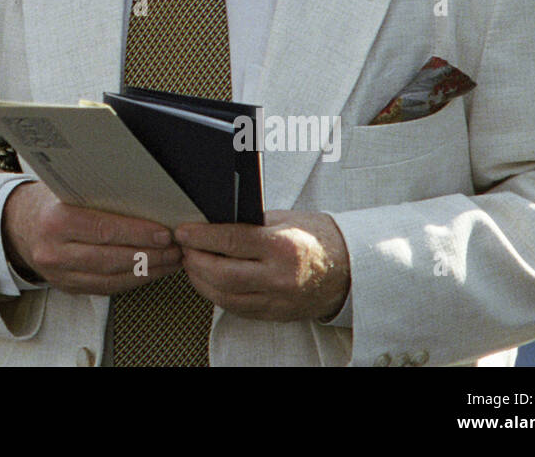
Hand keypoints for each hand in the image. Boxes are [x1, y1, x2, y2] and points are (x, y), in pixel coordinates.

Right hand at [2, 182, 181, 293]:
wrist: (18, 226)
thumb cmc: (50, 202)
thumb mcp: (66, 190)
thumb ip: (98, 195)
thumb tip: (146, 195)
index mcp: (55, 221)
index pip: (103, 230)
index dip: (137, 234)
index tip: (164, 233)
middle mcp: (55, 252)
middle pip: (111, 259)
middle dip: (150, 256)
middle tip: (177, 248)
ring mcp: (61, 275)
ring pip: (113, 279)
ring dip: (148, 271)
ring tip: (172, 260)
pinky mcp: (69, 289)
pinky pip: (108, 288)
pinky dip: (134, 280)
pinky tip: (152, 270)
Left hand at [174, 209, 350, 321]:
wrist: (351, 269)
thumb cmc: (317, 237)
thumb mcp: (285, 219)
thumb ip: (249, 223)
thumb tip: (211, 223)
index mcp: (283, 247)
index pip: (231, 241)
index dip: (200, 236)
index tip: (183, 231)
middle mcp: (280, 278)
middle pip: (222, 275)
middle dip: (195, 260)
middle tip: (184, 248)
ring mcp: (278, 301)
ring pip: (225, 297)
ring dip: (201, 281)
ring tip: (192, 263)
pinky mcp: (276, 314)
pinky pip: (237, 309)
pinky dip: (217, 295)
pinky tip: (209, 281)